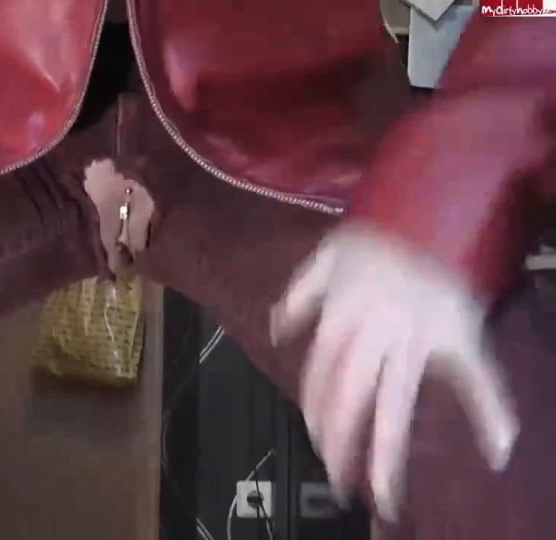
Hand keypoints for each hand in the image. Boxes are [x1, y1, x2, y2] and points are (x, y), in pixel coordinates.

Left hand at [270, 224, 517, 521]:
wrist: (430, 202)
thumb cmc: (378, 232)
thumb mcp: (325, 255)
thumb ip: (299, 295)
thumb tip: (277, 329)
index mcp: (342, 316)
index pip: (321, 373)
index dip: (316, 408)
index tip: (315, 438)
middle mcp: (374, 332)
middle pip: (350, 397)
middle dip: (341, 443)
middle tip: (339, 482)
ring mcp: (416, 336)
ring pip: (396, 401)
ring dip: (388, 450)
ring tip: (385, 492)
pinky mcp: (457, 334)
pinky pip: (476, 375)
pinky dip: (490, 410)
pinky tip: (497, 449)